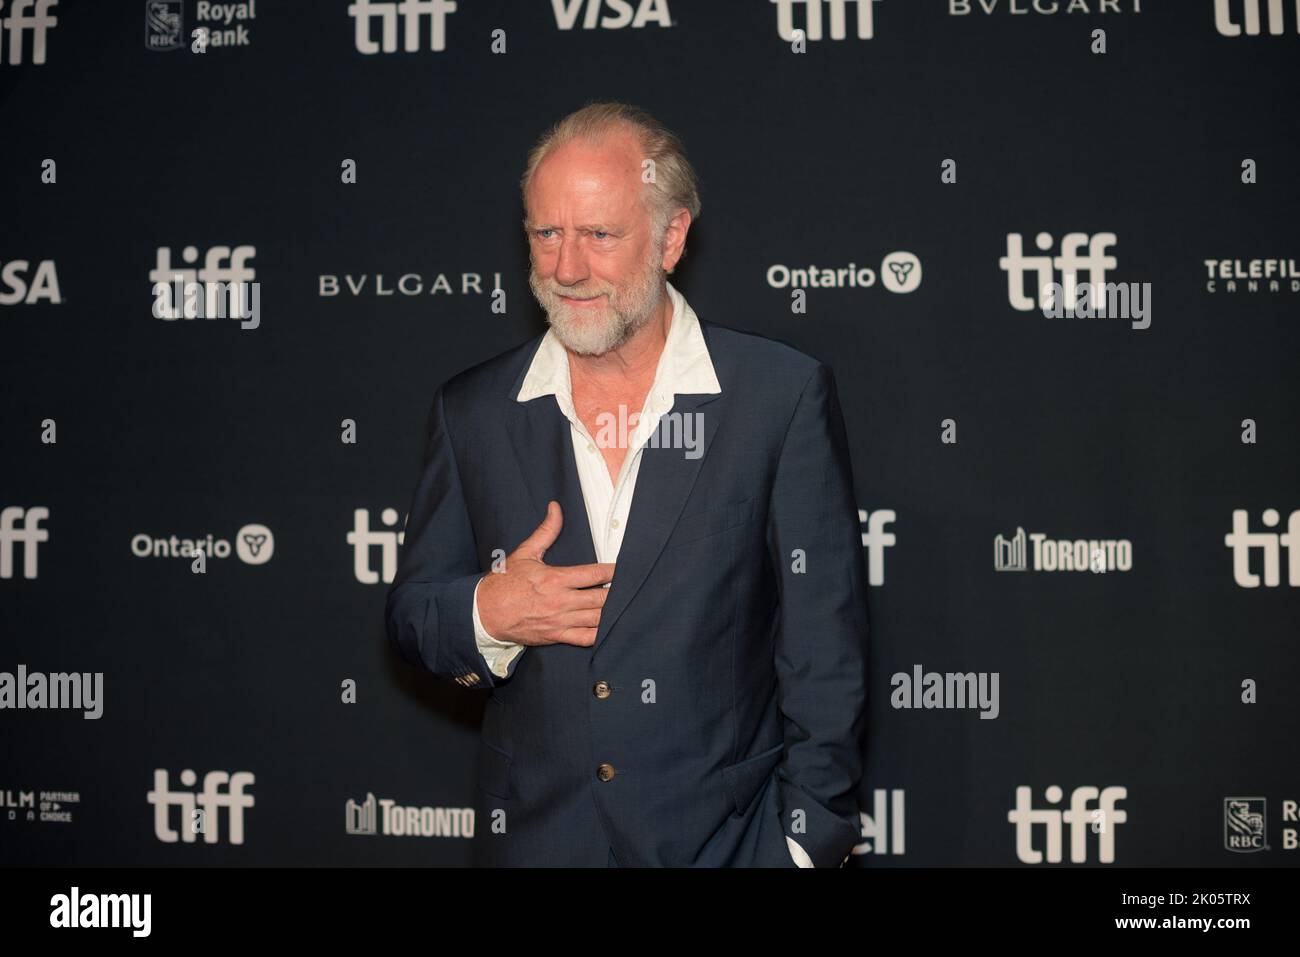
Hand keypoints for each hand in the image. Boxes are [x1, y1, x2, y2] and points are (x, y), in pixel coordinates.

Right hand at [476, 501, 614, 646]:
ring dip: (613, 612)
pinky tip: (609, 626)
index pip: (594, 574)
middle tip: (629, 587)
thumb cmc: (505, 582)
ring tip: (624, 605)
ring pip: (597, 619)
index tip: (623, 568)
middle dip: (617, 592)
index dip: (613, 571)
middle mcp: (561, 601)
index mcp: (555, 579)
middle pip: (601, 598)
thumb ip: (546, 531)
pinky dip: (600, 633)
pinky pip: (585, 638)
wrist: (485, 613)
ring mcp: (560, 621)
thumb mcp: (525, 552)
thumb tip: (556, 508)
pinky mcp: (556, 636)